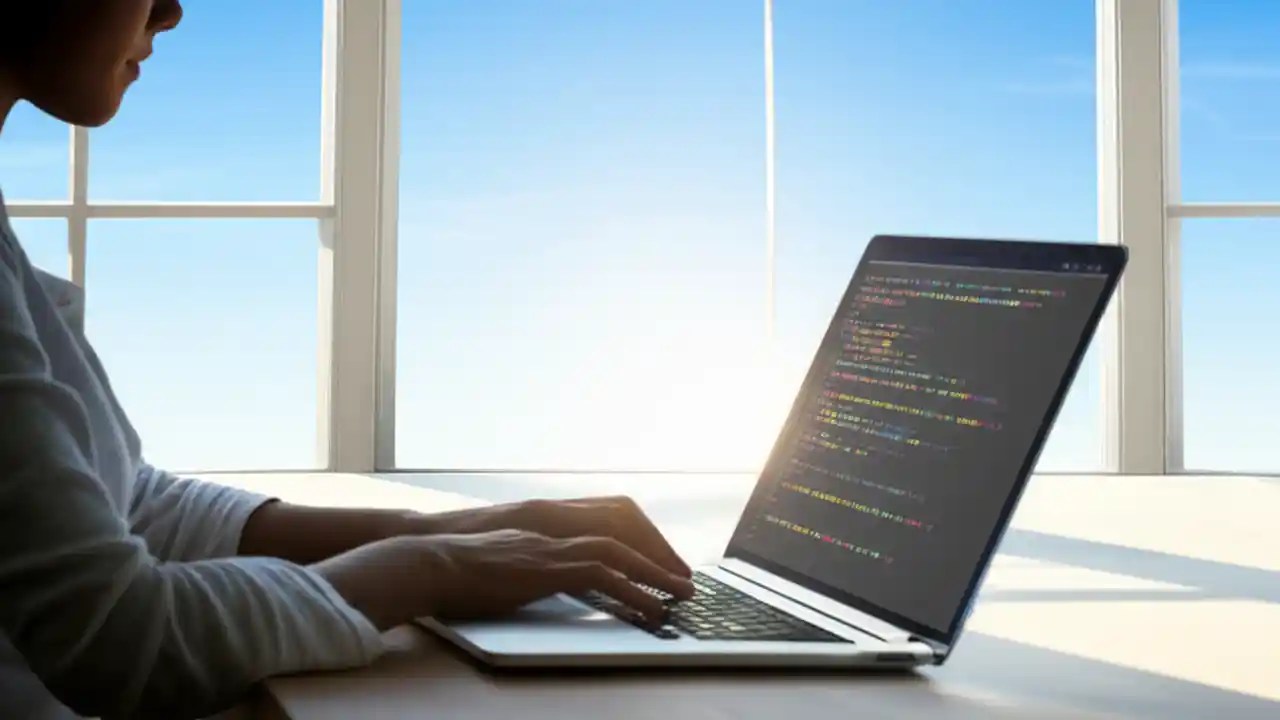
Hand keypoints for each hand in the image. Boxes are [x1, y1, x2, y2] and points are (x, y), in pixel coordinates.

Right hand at [312, 529, 694, 630]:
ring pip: (619, 551)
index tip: (655, 563)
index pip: (602, 523)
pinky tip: (652, 607)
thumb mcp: (499, 561)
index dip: (635, 541)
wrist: (426, 563)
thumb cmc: (451, 570)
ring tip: (680, 594)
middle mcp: (552, 529)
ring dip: (655, 572)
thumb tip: (534, 576)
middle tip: (682, 579)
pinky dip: (634, 590)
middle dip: (656, 553)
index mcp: (543, 528)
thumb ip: (524, 563)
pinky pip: (604, 575)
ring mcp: (550, 545)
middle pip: (620, 529)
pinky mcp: (547, 567)